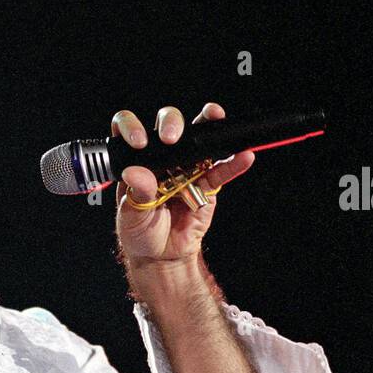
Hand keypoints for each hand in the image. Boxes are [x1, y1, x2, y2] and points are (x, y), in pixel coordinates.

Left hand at [113, 102, 254, 265]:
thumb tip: (135, 173)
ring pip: (199, 140)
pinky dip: (233, 163)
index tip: (138, 141)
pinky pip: (221, 171)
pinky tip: (243, 156)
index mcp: (136, 162)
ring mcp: (186, 168)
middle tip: (171, 139)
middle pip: (169, 126)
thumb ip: (136, 193)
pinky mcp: (206, 184)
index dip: (131, 126)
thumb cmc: (140, 233)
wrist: (162, 255)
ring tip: (216, 117)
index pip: (129, 130)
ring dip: (209, 127)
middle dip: (172, 123)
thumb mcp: (131, 215)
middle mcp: (161, 159)